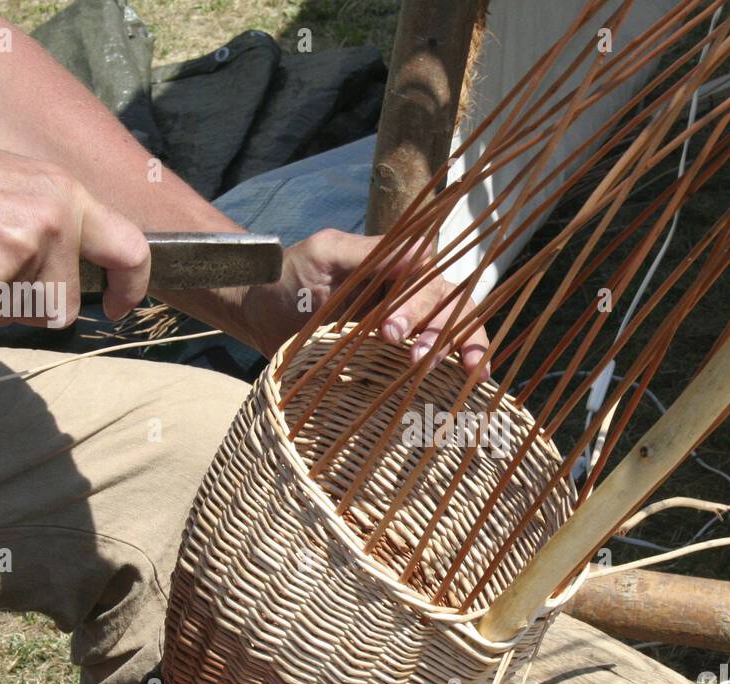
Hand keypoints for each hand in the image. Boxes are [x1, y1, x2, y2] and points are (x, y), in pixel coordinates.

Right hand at [0, 133, 148, 328]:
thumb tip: (75, 268)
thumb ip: (50, 222)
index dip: (130, 287)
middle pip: (63, 304)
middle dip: (29, 303)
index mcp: (64, 195)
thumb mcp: (13, 184)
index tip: (117, 306)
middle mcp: (52, 223)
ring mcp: (20, 253)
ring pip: (21, 316)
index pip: (130, 249)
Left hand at [236, 228, 490, 377]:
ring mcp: (408, 328)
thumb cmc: (289, 279)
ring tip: (446, 374)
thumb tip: (422, 252)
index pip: (432, 281)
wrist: (259, 315)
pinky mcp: (397, 358)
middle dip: (442, 334)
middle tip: (417, 359)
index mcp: (399, 268)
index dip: (422, 306)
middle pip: (451, 308)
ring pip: (454, 332)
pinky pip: (437, 362)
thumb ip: (369, 252)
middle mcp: (411, 296)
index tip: (392, 332)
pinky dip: (455, 373)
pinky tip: (470, 386)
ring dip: (457, 351)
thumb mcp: (324, 255)